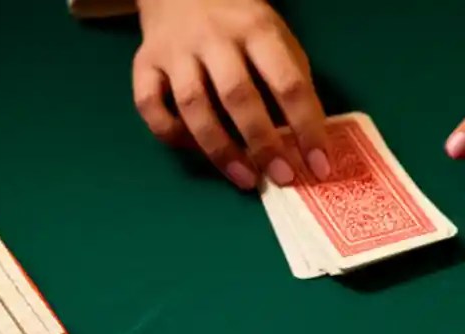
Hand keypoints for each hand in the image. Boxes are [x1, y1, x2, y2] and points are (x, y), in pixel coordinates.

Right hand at [132, 0, 330, 189]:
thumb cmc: (241, 23)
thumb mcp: (276, 37)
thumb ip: (291, 80)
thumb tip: (305, 140)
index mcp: (257, 29)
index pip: (288, 83)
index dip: (307, 128)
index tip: (319, 166)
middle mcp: (214, 38)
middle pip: (238, 95)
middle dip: (263, 144)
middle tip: (282, 177)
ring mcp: (176, 51)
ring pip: (192, 106)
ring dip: (220, 149)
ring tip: (246, 179)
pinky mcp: (145, 62)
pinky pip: (149, 105)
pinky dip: (170, 133)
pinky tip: (195, 150)